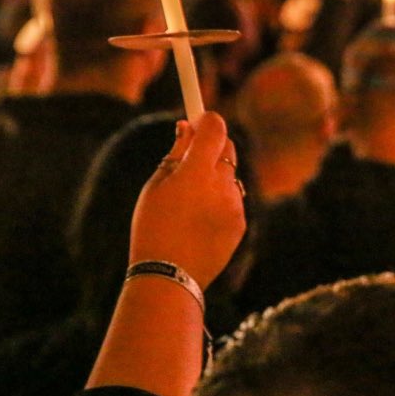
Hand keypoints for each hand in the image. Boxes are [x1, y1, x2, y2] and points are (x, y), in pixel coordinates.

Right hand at [130, 113, 245, 288]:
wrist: (169, 275)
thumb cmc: (152, 228)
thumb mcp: (155, 186)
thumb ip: (176, 154)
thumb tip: (187, 127)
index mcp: (197, 172)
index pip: (215, 128)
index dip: (206, 120)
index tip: (196, 119)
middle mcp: (223, 185)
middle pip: (228, 148)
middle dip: (213, 145)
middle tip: (191, 153)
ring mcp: (236, 205)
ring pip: (230, 176)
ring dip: (215, 177)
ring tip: (189, 200)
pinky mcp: (242, 223)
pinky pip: (233, 200)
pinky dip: (220, 201)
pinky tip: (199, 220)